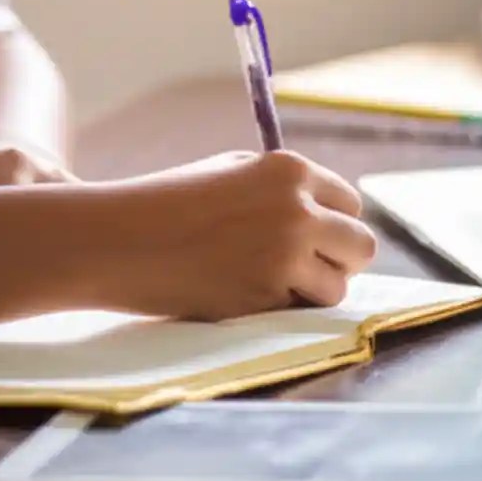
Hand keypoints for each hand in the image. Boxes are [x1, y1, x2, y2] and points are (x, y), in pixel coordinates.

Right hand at [109, 150, 377, 320]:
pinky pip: (297, 309)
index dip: (332, 224)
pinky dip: (278, 306)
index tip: (314, 237)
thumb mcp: (230, 172)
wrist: (119, 238)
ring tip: (270, 281)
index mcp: (290, 171)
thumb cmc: (169, 202)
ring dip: (313, 290)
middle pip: (361, 246)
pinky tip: (239, 289)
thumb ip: (283, 190)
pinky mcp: (265, 296)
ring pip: (337, 287)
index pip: (350, 205)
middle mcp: (297, 210)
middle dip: (340, 260)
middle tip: (309, 266)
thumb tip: (330, 219)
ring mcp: (284, 255)